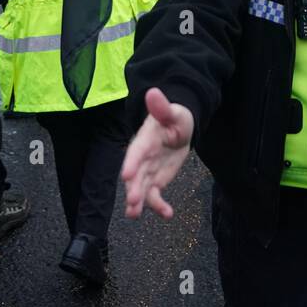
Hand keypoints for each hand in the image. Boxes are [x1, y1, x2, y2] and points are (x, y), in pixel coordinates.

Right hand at [121, 88, 193, 219]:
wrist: (179, 129)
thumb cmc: (175, 118)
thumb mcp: (172, 112)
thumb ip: (162, 107)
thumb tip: (153, 92)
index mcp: (145, 140)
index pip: (136, 151)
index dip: (132, 162)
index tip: (126, 175)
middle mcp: (143, 158)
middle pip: (136, 174)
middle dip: (134, 188)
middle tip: (132, 202)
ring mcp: (148, 171)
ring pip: (141, 188)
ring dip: (138, 202)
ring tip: (134, 214)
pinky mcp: (156, 181)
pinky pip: (155, 196)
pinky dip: (159, 206)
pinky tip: (167, 214)